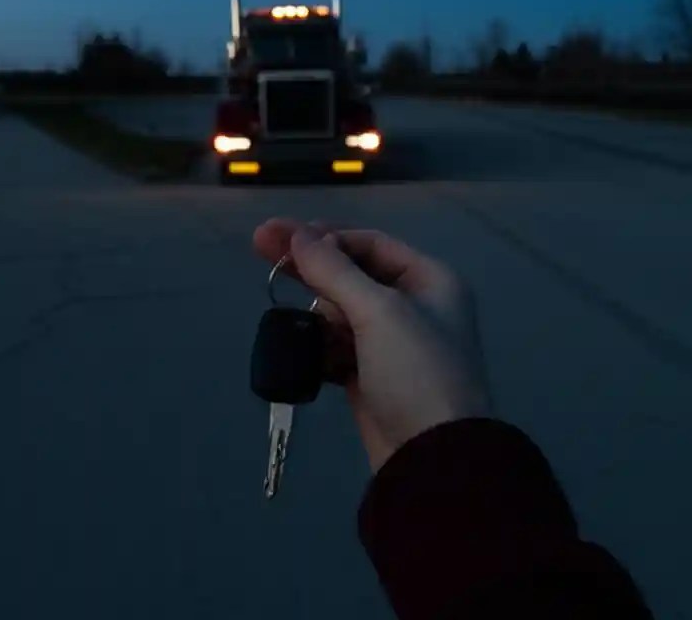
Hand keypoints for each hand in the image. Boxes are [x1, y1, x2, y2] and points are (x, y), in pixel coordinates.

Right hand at [253, 218, 490, 471]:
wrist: (433, 456)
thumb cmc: (416, 372)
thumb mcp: (378, 312)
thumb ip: (335, 270)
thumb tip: (299, 235)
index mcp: (430, 281)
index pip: (370, 244)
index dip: (327, 237)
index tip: (283, 237)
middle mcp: (415, 307)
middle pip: (352, 274)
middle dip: (309, 264)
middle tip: (258, 245)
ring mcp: (392, 345)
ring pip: (341, 312)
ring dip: (315, 311)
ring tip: (290, 318)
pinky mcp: (372, 377)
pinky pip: (337, 347)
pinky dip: (319, 345)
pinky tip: (298, 346)